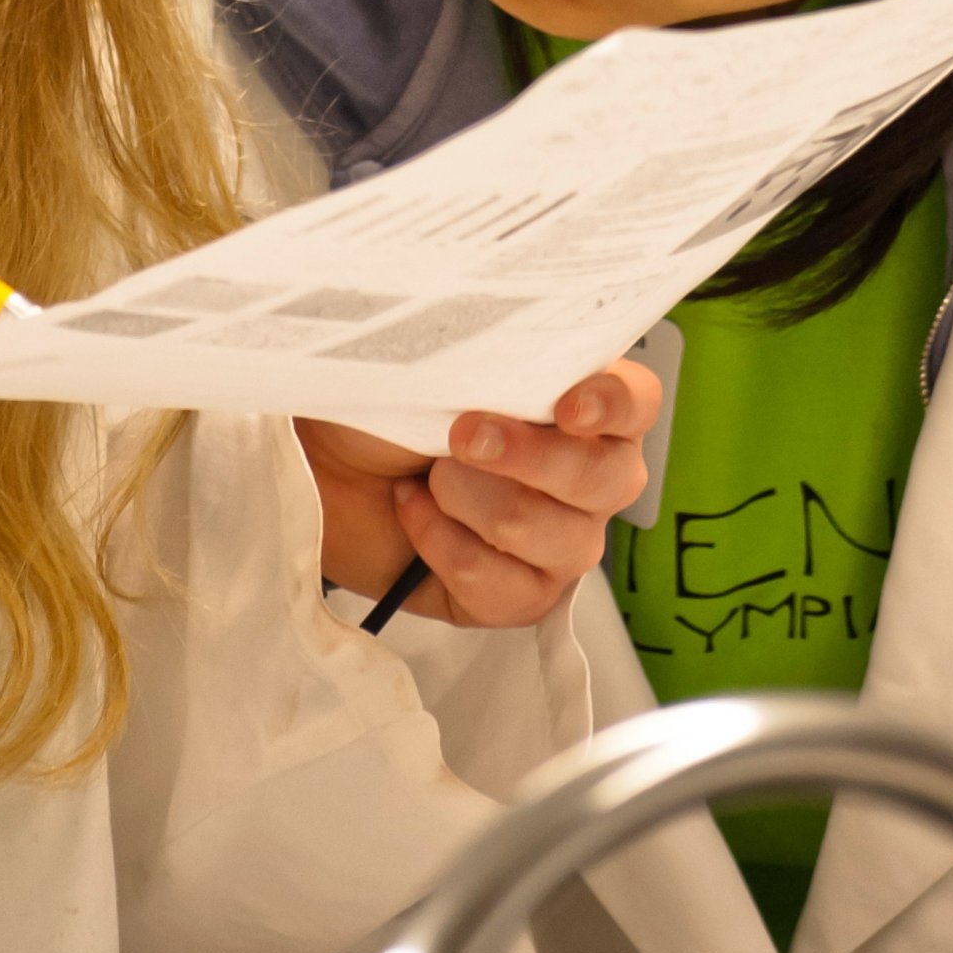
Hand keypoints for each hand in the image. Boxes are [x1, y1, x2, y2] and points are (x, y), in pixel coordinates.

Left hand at [298, 357, 660, 629]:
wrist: (315, 458)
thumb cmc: (381, 400)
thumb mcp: (437, 359)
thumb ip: (496, 357)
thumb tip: (519, 362)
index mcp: (577, 402)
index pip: (636, 401)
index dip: (614, 405)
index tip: (566, 407)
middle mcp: (581, 473)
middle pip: (608, 480)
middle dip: (532, 458)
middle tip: (463, 434)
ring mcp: (554, 541)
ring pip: (562, 540)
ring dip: (480, 503)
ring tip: (429, 478)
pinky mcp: (511, 595)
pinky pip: (511, 591)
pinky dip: (450, 548)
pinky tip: (413, 513)